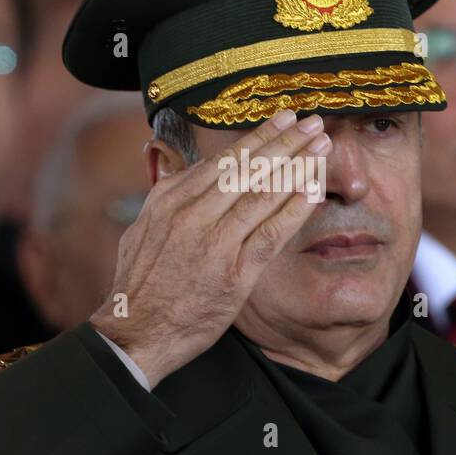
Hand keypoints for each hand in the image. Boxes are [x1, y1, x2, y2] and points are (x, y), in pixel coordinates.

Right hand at [90, 109, 329, 386]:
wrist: (134, 333)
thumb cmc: (140, 285)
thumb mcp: (141, 230)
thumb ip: (165, 197)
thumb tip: (183, 171)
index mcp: (170, 201)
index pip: (223, 160)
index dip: (257, 137)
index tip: (281, 121)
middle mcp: (192, 215)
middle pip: (247, 168)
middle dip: (284, 141)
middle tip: (312, 121)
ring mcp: (215, 244)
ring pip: (262, 194)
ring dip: (296, 166)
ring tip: (321, 147)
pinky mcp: (234, 274)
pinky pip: (272, 234)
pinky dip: (294, 209)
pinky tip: (313, 190)